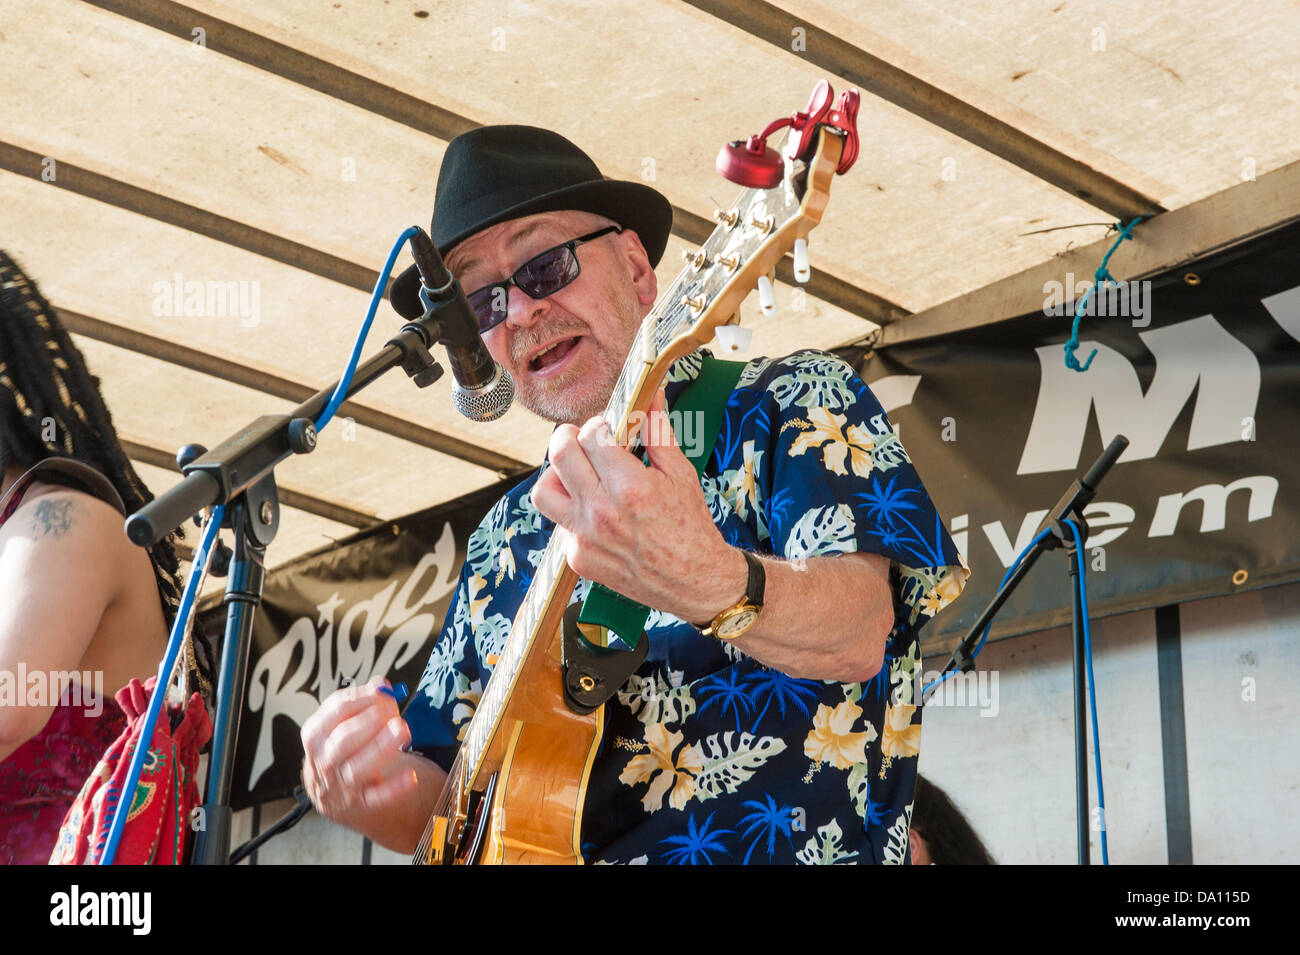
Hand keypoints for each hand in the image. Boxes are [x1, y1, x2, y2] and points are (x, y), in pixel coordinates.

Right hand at [300, 676, 417, 825]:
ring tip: (402, 730)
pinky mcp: (360, 804)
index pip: (337, 711)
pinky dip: (393, 789)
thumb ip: (361, 704)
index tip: (384, 690)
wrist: (331, 796)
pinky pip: (376, 798)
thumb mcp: (341, 725)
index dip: (362, 697)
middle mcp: (324, 761)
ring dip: (380, 748)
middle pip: (344, 739)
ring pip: (357, 768)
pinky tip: (410, 777)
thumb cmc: (341, 750)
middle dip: (369, 722)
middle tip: (392, 710)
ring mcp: (340, 785)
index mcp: (316, 735)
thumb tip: (381, 685)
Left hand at [529, 389, 746, 622]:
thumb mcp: (681, 474)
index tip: (607, 428)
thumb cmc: (691, 528)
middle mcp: (601, 513)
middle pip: (559, 455)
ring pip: (543, 491)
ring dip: (556, 475)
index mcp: (630, 487)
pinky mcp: (579, 558)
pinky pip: (560, 523)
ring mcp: (585, 538)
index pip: (591, 436)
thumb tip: (652, 398)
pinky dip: (574, 510)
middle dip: (568, 437)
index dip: (598, 425)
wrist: (694, 582)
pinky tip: (596, 510)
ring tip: (577, 474)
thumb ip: (658, 433)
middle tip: (582, 439)